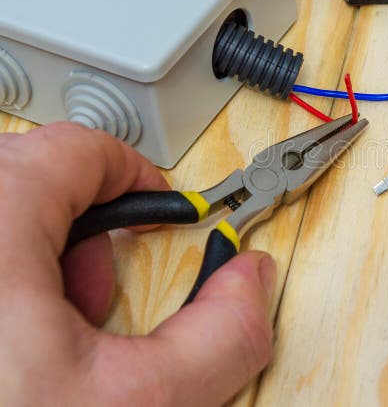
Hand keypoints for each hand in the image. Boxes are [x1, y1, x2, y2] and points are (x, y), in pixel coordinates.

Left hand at [0, 123, 276, 405]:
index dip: (136, 177)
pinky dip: (1, 290)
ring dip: (28, 264)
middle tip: (86, 302)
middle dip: (77, 236)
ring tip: (37, 340)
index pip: (76, 148)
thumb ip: (217, 336)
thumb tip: (247, 284)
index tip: (156, 217)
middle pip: (24, 179)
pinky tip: (6, 355)